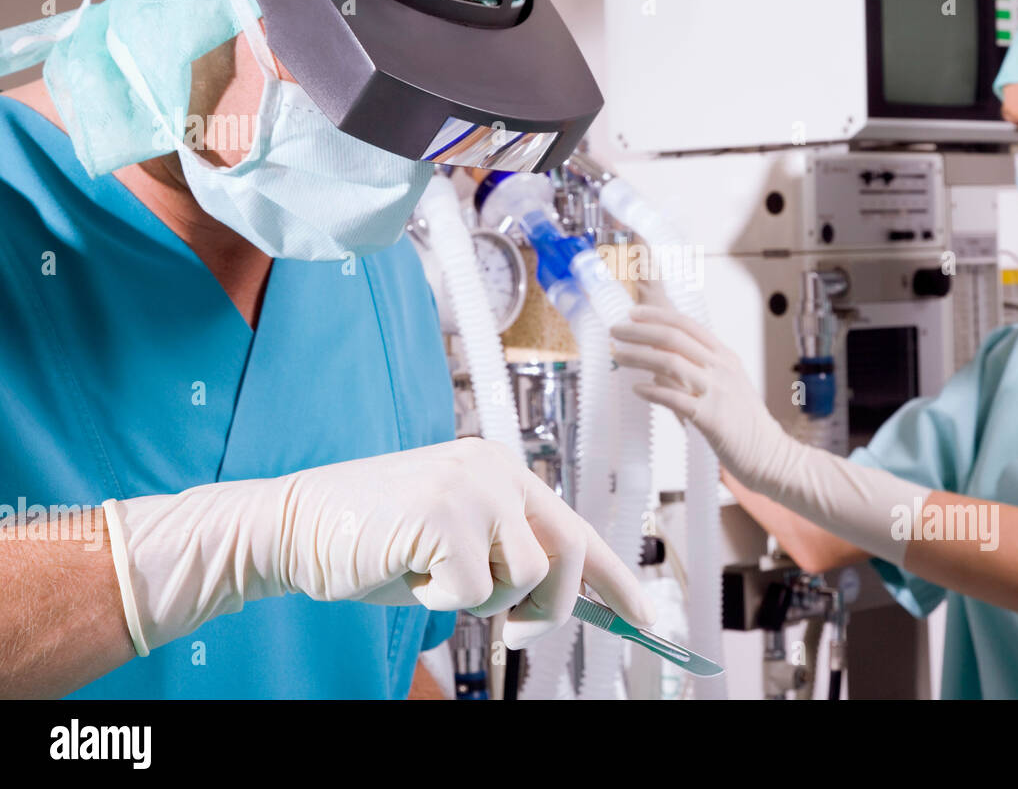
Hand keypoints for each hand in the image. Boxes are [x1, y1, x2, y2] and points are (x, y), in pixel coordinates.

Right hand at [104, 437, 654, 654]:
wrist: (294, 526)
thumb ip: (508, 556)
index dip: (615, 578)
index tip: (647, 617)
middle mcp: (495, 468)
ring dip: (481, 600)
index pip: (576, 527)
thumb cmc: (374, 539)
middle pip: (567, 555)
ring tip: (433, 576)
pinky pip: (475, 593)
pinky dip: (441, 601)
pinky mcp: (446, 516)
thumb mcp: (456, 544)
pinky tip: (408, 572)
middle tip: (514, 625)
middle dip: (549, 607)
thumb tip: (566, 599)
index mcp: (501, 470)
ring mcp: (472, 487)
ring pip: (525, 578)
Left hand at [611, 305, 928, 566]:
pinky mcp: (711, 418)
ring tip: (618, 356)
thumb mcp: (727, 386)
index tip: (633, 313)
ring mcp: (717, 392)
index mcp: (726, 357)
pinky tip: (636, 390)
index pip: (688, 325)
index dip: (657, 315)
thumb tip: (658, 365)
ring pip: (670, 363)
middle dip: (640, 331)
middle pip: (674, 338)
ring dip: (638, 357)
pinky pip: (674, 399)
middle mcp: (721, 369)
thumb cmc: (745, 424)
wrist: (771, 455)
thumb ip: (698, 372)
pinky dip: (652, 392)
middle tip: (615, 331)